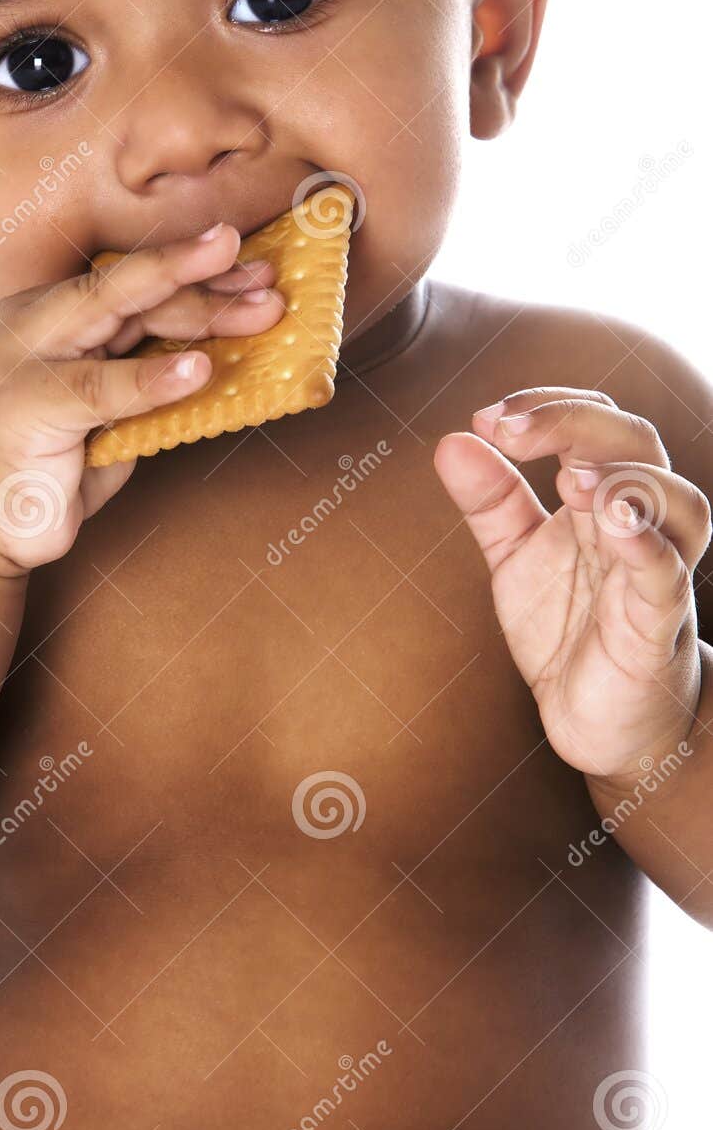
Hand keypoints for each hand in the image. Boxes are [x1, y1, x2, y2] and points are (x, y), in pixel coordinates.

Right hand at [0, 223, 283, 576]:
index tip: (250, 261)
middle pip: (127, 285)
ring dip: (196, 312)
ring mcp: (26, 356)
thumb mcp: (103, 409)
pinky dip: (153, 378)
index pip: (129, 282)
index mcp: (51, 312)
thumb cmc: (45, 461)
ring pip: (116, 314)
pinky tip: (201, 369)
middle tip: (265, 269)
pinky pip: (101, 385)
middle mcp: (35, 321)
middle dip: (199, 272)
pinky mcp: (27, 402)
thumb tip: (223, 353)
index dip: (192, 270)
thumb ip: (142, 375)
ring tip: (258, 309)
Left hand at [434, 388, 710, 783]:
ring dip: (625, 476)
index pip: (594, 422)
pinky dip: (647, 544)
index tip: (487, 418)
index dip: (547, 406)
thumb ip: (490, 502)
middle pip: (635, 443)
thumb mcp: (515, 558)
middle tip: (510, 430)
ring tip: (572, 475)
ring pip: (677, 502)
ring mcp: (655, 573)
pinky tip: (615, 522)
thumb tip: (452, 441)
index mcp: (600, 499)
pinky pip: (666, 576)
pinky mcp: (656, 626)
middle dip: (573, 422)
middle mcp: (638, 524)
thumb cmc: (568, 629)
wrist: (602, 723)